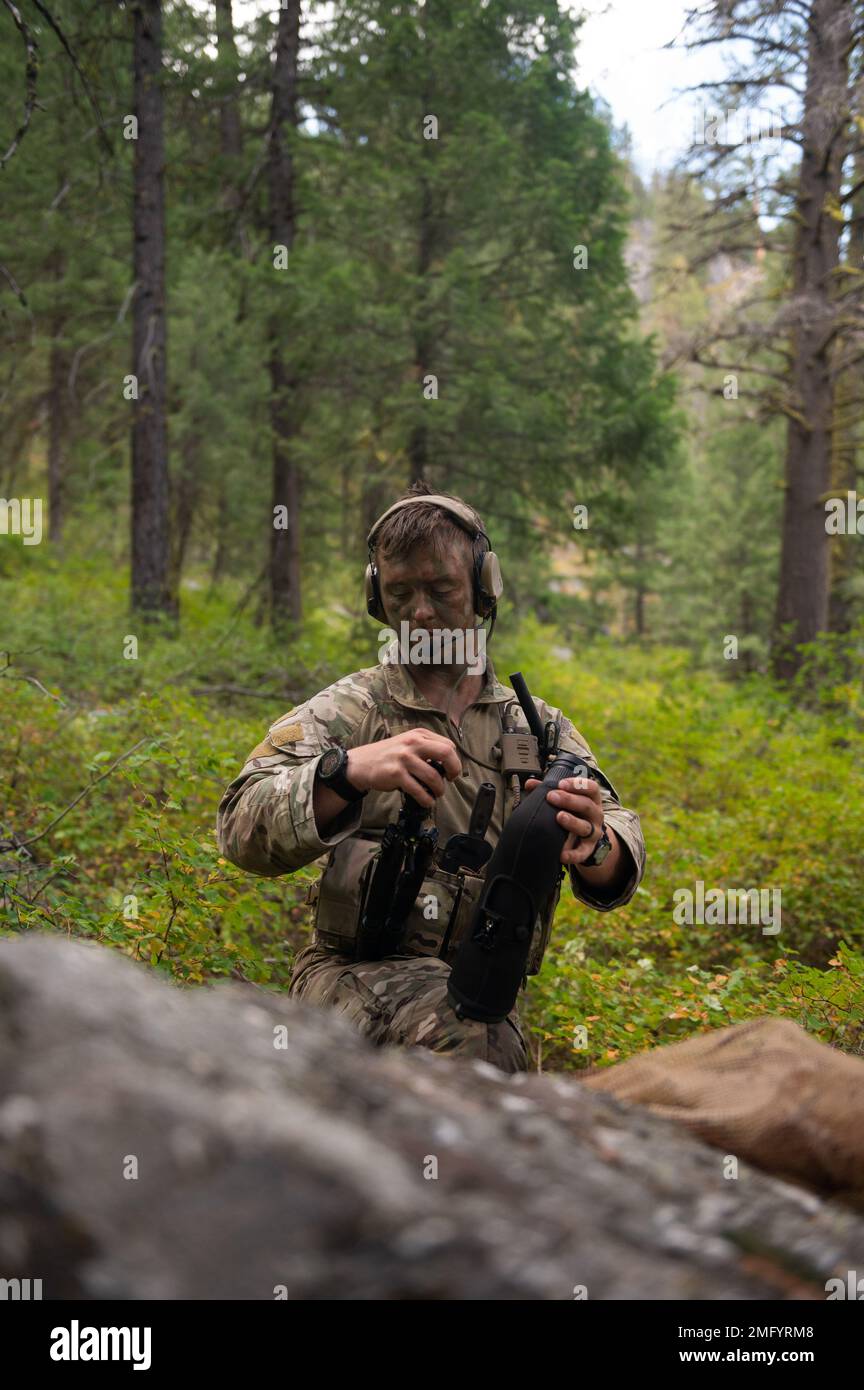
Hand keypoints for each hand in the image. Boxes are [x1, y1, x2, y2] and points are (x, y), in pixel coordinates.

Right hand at [346, 729, 461, 808]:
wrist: (361, 763)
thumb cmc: (388, 755)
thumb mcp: (407, 742)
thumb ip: (426, 748)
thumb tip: (448, 764)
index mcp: (419, 734)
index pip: (448, 745)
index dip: (454, 760)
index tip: (450, 770)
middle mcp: (413, 743)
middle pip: (446, 753)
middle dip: (454, 770)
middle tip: (450, 780)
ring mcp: (404, 758)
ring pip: (433, 776)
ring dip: (439, 789)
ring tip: (436, 793)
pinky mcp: (396, 774)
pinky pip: (418, 790)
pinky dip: (426, 799)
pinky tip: (427, 801)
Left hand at [524, 774, 603, 866]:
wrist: (586, 836)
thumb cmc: (574, 812)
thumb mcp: (567, 799)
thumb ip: (549, 790)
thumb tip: (530, 784)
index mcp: (591, 799)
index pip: (591, 788)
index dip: (578, 785)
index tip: (561, 784)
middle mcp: (595, 815)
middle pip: (587, 805)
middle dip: (569, 800)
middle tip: (551, 796)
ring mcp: (593, 832)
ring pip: (585, 827)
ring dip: (572, 822)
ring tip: (559, 817)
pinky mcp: (588, 848)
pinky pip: (582, 853)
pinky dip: (573, 855)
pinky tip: (561, 854)